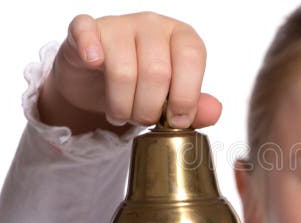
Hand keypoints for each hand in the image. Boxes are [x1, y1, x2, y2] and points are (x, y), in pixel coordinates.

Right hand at [38, 12, 221, 134]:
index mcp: (181, 37)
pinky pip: (86, 32)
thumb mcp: (172, 100)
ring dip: (121, 106)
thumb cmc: (142, 88)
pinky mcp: (86, 28)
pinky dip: (90, 49)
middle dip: (149, 109)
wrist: (98, 83)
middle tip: (142, 121)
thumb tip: (214, 112)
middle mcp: (153, 24)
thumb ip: (196, 107)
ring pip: (123, 70)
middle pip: (157, 71)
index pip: (192, 58)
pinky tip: (95, 64)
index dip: (186, 95)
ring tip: (120, 114)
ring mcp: (119, 23)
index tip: (177, 121)